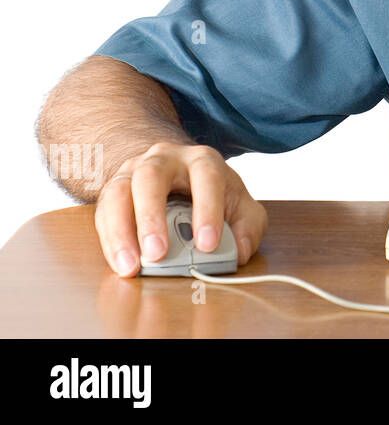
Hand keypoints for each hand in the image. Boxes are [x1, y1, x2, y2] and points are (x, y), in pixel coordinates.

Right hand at [93, 141, 266, 276]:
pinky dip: (110, 239)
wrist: (175, 171)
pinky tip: (120, 262)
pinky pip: (103, 211)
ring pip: (119, 192)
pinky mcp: (113, 190)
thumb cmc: (212, 192)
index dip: (207, 210)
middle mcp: (164, 159)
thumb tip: (241, 251)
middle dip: (152, 216)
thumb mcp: (240, 204)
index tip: (207, 245)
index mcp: (202, 160)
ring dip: (122, 231)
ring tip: (131, 265)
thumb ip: (249, 226)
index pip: (206, 177)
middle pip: (152, 177)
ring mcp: (133, 172)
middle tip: (157, 252)